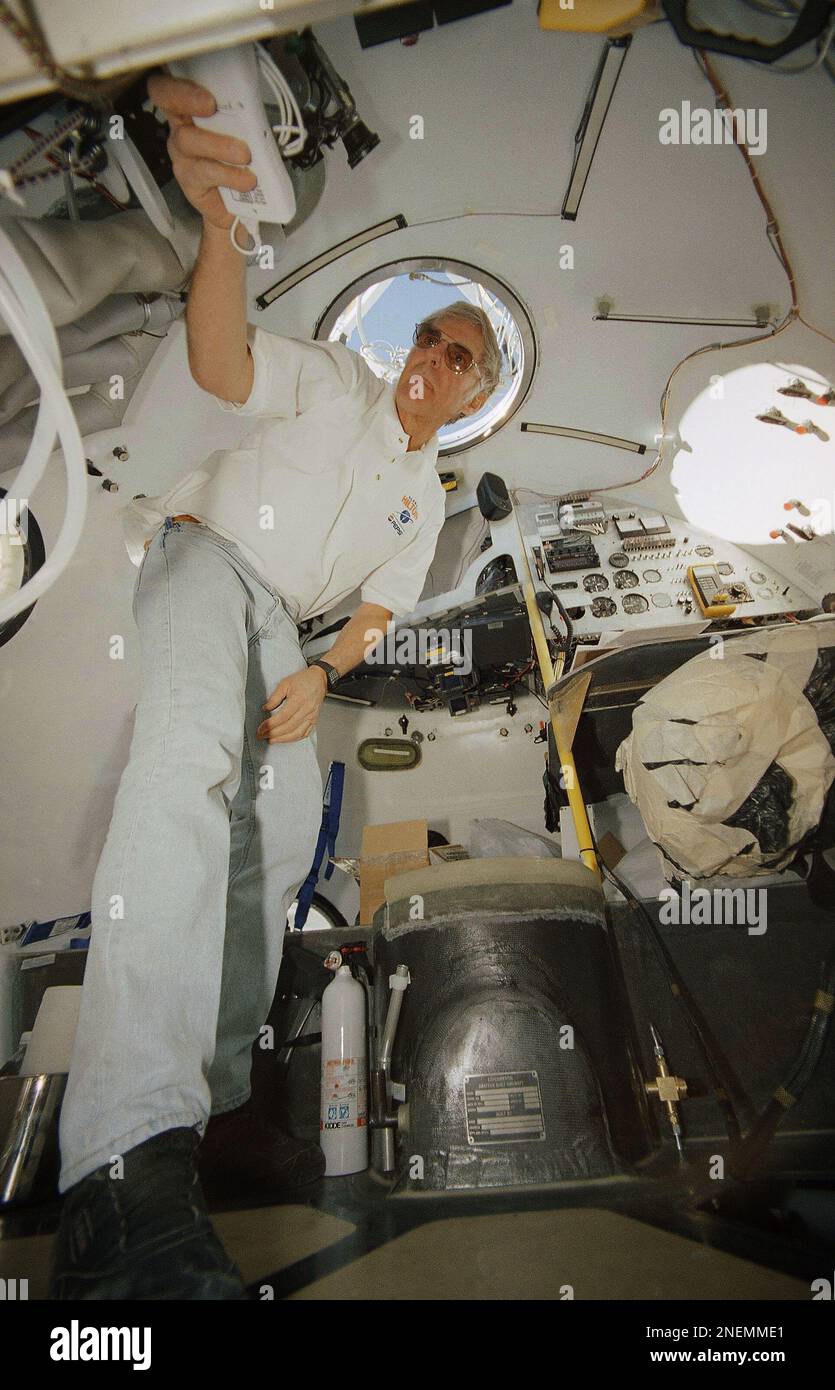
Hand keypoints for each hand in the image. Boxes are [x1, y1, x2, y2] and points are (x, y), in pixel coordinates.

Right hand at [146, 71, 257, 230]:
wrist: (242, 204)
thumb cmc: (241, 160)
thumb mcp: (245, 129)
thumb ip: (243, 114)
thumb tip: (254, 104)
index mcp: (192, 107)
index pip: (171, 83)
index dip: (179, 83)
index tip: (203, 89)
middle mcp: (181, 127)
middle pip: (168, 102)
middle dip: (188, 99)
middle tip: (211, 106)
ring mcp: (182, 155)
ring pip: (188, 140)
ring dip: (218, 145)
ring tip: (244, 155)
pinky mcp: (189, 181)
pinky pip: (204, 173)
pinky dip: (228, 175)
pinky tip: (245, 179)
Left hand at [257, 666, 326, 742]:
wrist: (318, 680)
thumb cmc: (303, 680)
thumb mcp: (285, 683)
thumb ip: (274, 697)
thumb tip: (266, 708)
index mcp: (299, 699)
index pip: (283, 716)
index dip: (271, 724)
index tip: (261, 728)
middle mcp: (306, 709)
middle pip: (288, 727)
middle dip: (273, 733)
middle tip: (261, 735)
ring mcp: (311, 716)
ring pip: (297, 733)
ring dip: (282, 739)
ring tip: (271, 740)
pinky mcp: (314, 720)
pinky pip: (304, 734)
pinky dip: (293, 739)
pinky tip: (285, 739)